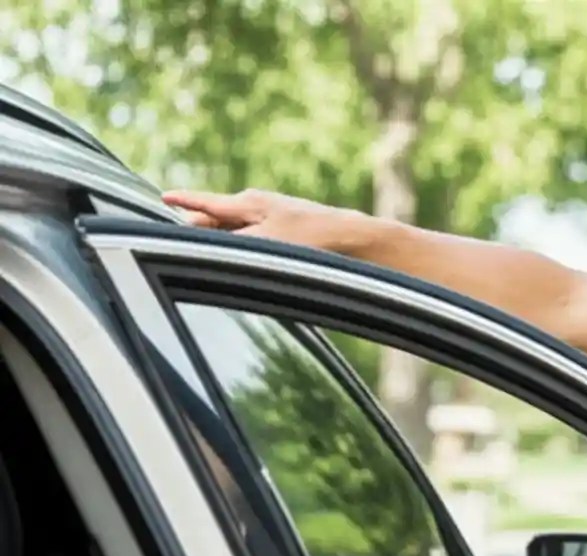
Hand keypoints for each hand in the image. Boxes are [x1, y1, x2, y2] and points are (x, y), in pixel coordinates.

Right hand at [161, 188, 369, 255]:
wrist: (350, 236)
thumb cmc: (310, 237)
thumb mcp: (263, 242)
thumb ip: (231, 242)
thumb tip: (206, 244)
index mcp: (248, 203)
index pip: (206, 203)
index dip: (184, 201)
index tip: (164, 196)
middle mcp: (256, 206)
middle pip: (216, 218)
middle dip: (197, 227)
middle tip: (176, 238)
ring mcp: (271, 216)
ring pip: (234, 228)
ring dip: (219, 238)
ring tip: (203, 249)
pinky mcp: (283, 229)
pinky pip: (251, 235)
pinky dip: (239, 244)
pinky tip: (241, 256)